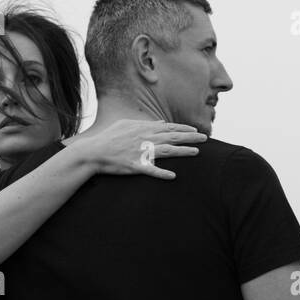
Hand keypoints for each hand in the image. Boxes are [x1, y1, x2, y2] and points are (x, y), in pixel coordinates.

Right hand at [71, 119, 205, 179]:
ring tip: (196, 152)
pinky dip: (162, 173)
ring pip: (166, 151)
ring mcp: (140, 152)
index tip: (196, 130)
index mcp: (143, 129)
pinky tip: (173, 176)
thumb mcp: (127, 125)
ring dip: (182, 151)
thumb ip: (145, 124)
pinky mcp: (135, 165)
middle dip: (190, 137)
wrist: (94, 151)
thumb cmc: (110, 138)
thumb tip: (160, 123)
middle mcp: (145, 138)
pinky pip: (150, 171)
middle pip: (172, 137)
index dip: (184, 128)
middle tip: (206, 138)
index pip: (169, 127)